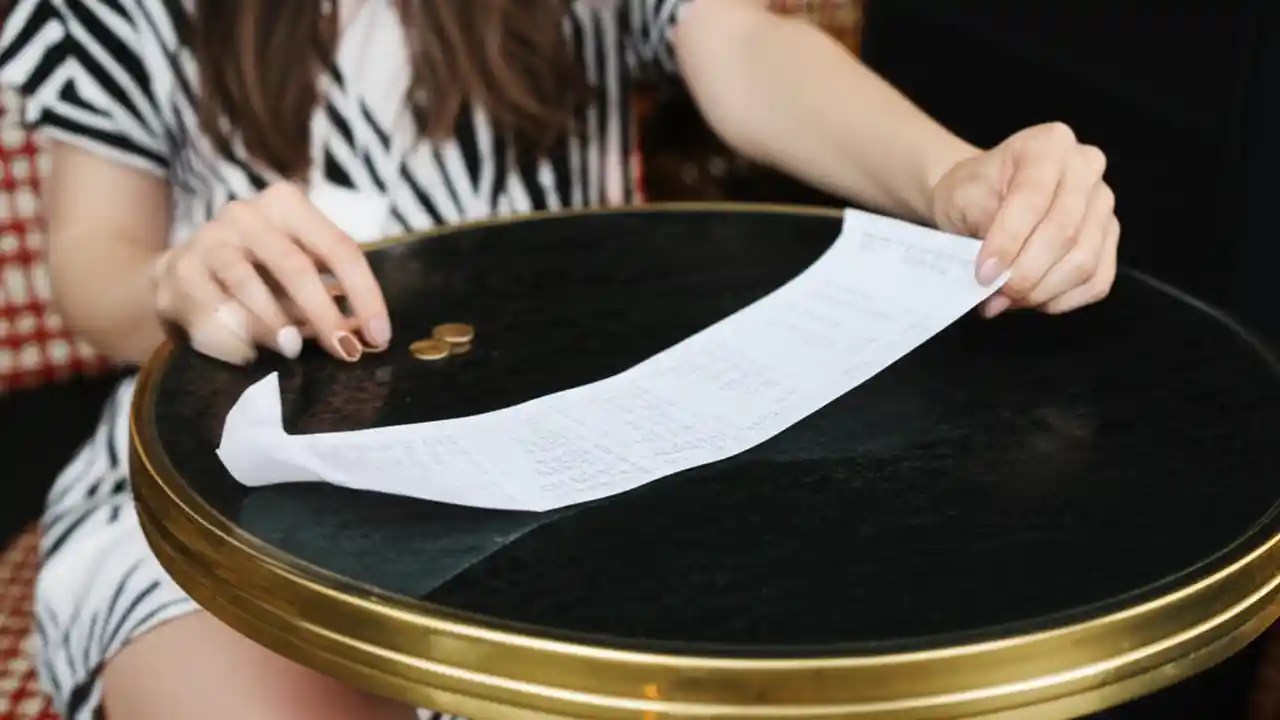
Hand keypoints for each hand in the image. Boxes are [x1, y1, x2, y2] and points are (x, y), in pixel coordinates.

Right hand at [153, 182, 390, 364]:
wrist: (181, 275)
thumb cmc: (258, 275)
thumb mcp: (298, 272)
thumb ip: (331, 295)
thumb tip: (368, 333)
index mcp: (287, 205)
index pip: (338, 247)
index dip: (364, 294)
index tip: (380, 335)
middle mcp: (245, 214)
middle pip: (296, 266)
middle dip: (326, 314)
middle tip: (346, 351)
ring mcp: (208, 239)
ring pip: (249, 286)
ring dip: (278, 326)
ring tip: (295, 350)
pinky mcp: (178, 271)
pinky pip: (213, 312)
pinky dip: (237, 339)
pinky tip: (249, 355)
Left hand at [930, 122, 1119, 316]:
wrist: (982, 195)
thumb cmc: (972, 191)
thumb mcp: (963, 196)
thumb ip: (984, 225)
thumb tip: (999, 272)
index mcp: (1050, 144)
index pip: (1034, 198)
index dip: (1008, 241)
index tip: (984, 273)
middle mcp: (1087, 167)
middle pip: (1065, 233)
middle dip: (1026, 274)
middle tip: (995, 295)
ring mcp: (1103, 204)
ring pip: (1084, 262)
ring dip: (1042, 291)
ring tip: (1007, 299)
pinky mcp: (1108, 238)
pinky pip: (1098, 280)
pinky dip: (1063, 300)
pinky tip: (1033, 300)